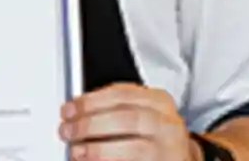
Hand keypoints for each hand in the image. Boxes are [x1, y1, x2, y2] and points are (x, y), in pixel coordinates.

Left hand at [59, 83, 195, 160]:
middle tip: (67, 131)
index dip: (91, 101)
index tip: (70, 109)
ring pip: (134, 147)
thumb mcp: (142, 112)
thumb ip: (114, 108)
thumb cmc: (154, 136)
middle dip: (91, 124)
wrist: (181, 159)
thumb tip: (76, 112)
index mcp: (160, 101)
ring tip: (78, 152)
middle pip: (127, 118)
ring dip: (99, 149)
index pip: (122, 94)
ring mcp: (170, 150)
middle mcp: (168, 125)